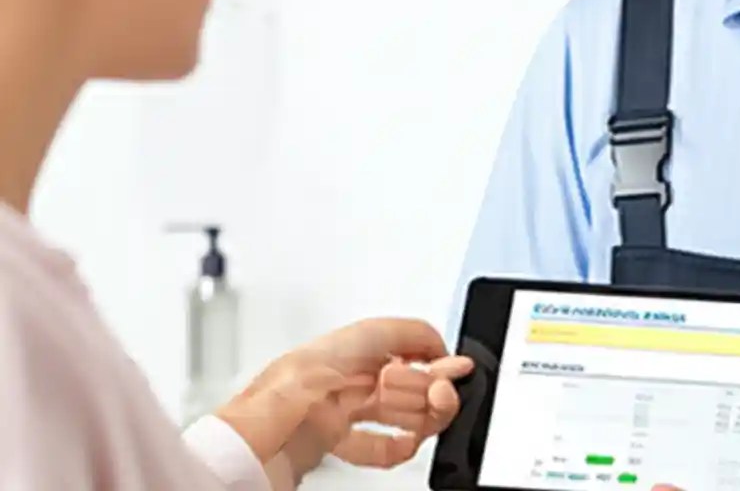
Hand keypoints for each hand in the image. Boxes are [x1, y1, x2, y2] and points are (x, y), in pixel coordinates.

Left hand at [215, 318, 473, 481]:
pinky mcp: (325, 441)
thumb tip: (426, 355)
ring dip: (418, 414)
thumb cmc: (246, 426)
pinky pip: (372, 437)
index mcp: (326, 355)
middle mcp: (330, 379)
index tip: (453, 363)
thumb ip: (362, 372)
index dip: (425, 343)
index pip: (389, 334)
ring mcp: (329, 410)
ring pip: (391, 405)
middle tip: (444, 399)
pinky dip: (394, 443)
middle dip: (428, 384)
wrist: (225, 467)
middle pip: (397, 371)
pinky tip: (403, 446)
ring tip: (429, 425)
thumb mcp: (302, 386)